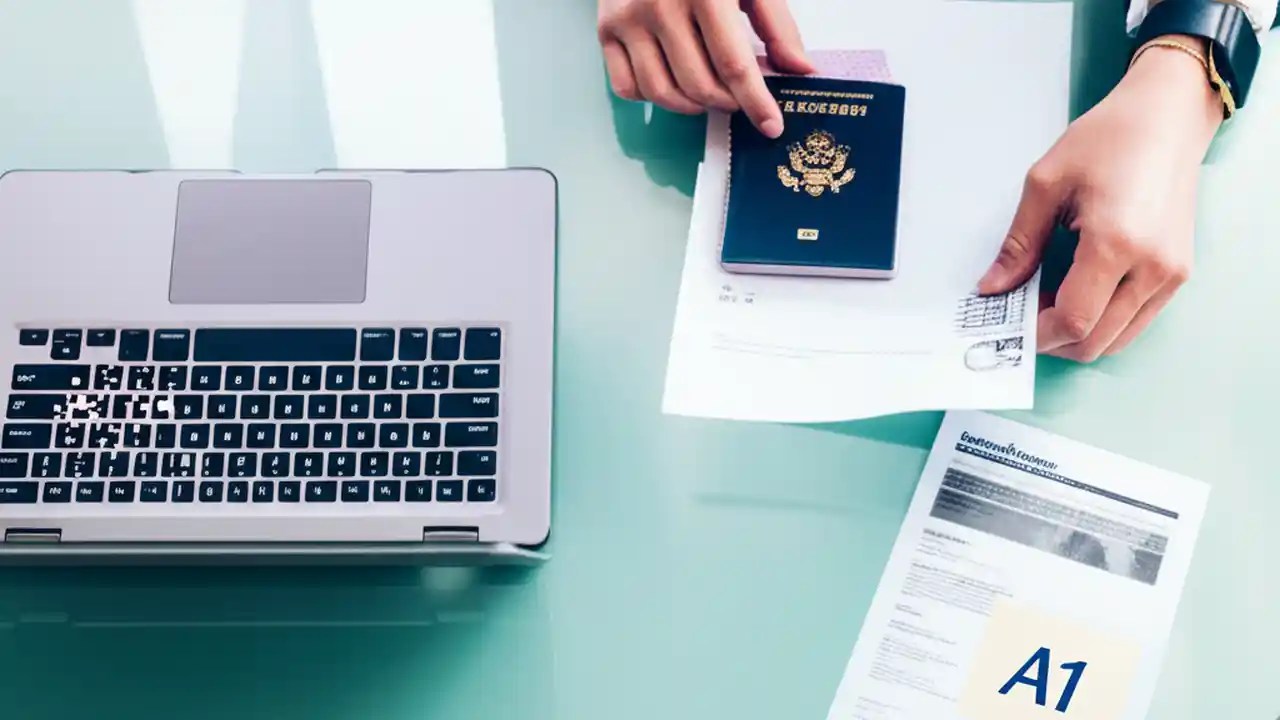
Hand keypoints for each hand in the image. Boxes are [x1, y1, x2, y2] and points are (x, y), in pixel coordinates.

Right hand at [597, 0, 813, 137]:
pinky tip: (672, 82)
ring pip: (662, 93)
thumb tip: (799, 71)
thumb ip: (777, 25)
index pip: (734, 65)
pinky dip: (652, 97)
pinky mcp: (606, 28)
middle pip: (699, 85)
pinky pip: (627, 88)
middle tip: (739, 96)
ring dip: (691, 106)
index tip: (771, 126)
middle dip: (727, 102)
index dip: (756, 102)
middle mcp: (661, 6)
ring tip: (709, 93)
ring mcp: (628, 19)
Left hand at [977, 36, 1223, 361]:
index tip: (1009, 323)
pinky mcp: (1179, 272)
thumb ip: (1018, 244)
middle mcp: (1152, 266)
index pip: (1072, 320)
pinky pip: (1136, 321)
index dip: (1036, 334)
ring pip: (1117, 340)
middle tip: (1022, 316)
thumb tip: (993, 288)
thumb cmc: (1110, 138)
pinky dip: (1103, 324)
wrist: (1167, 116)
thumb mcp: (1046, 183)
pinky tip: (1078, 297)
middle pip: (1095, 341)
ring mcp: (1172, 273)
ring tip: (1048, 304)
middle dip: (1052, 340)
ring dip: (1078, 336)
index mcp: (1116, 242)